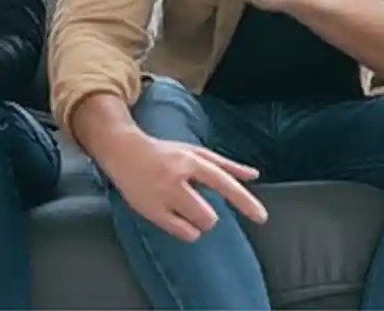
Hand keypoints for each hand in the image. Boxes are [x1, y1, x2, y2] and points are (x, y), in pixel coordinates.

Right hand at [101, 131, 267, 241]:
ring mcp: (161, 196)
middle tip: (196, 204)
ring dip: (197, 223)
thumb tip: (254, 175)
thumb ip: (225, 165)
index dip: (245, 201)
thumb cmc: (163, 153)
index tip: (262, 218)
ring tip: (184, 210)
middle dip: (209, 216)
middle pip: (209, 215)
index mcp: (190, 161)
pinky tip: (176, 218)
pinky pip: (182, 233)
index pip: (223, 182)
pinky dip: (186, 230)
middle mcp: (176, 178)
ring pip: (197, 226)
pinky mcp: (150, 211)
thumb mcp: (194, 151)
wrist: (122, 151)